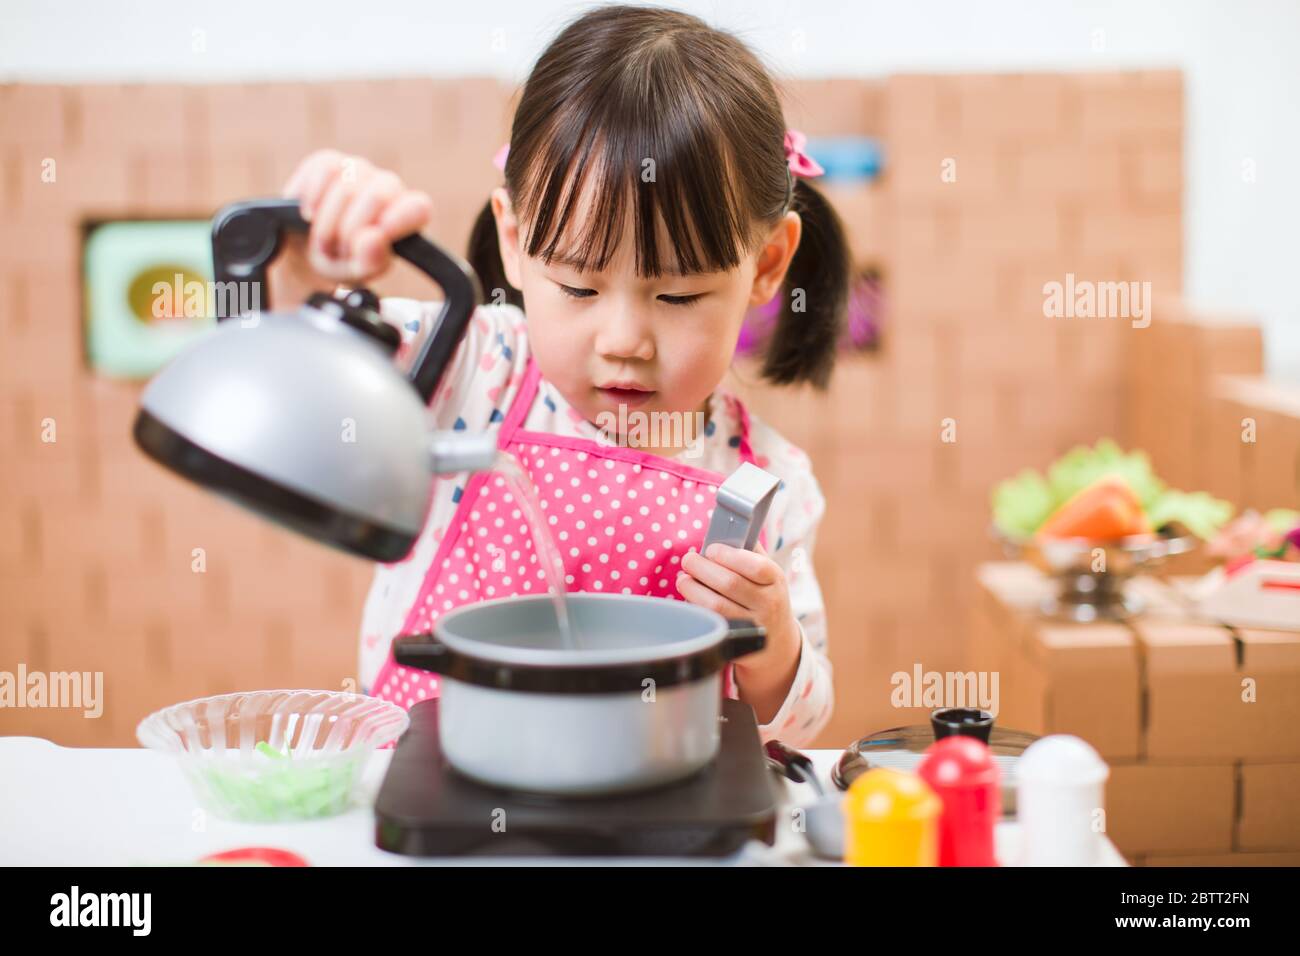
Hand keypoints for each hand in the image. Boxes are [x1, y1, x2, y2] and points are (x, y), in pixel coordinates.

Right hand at [280, 149, 433, 284]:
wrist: (303, 250)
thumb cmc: (341, 261)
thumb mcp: (356, 273)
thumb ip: (370, 262)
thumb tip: (373, 239)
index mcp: (406, 216)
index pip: (418, 208)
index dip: (400, 219)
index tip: (378, 236)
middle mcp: (388, 187)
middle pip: (378, 196)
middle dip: (350, 229)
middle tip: (338, 250)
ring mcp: (360, 170)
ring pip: (347, 187)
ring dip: (328, 221)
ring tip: (323, 238)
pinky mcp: (329, 160)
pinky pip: (326, 172)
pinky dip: (314, 199)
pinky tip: (310, 214)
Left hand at [676, 541, 800, 672]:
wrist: (776, 641)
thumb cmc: (764, 596)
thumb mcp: (767, 574)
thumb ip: (749, 551)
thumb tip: (722, 530)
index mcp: (775, 580)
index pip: (756, 566)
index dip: (729, 555)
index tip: (710, 549)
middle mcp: (768, 604)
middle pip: (730, 584)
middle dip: (703, 568)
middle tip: (688, 560)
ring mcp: (753, 625)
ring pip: (716, 605)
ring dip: (693, 589)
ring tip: (683, 579)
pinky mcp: (736, 640)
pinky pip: (711, 622)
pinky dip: (696, 607)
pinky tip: (689, 598)